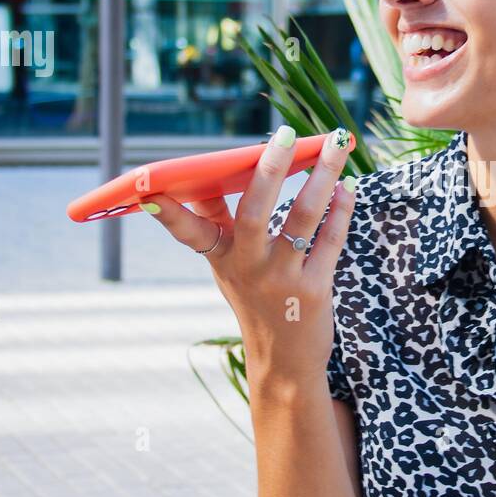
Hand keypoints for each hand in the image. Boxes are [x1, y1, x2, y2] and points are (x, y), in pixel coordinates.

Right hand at [140, 125, 357, 390]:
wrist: (284, 363)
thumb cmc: (257, 300)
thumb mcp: (230, 267)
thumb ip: (222, 224)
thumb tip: (217, 173)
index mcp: (221, 257)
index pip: (189, 231)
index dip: (169, 212)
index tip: (149, 190)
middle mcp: (248, 267)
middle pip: (255, 211)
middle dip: (269, 170)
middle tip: (282, 133)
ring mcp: (282, 279)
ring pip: (303, 217)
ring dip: (322, 177)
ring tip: (336, 144)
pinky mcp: (315, 290)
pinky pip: (330, 239)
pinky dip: (340, 209)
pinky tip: (347, 186)